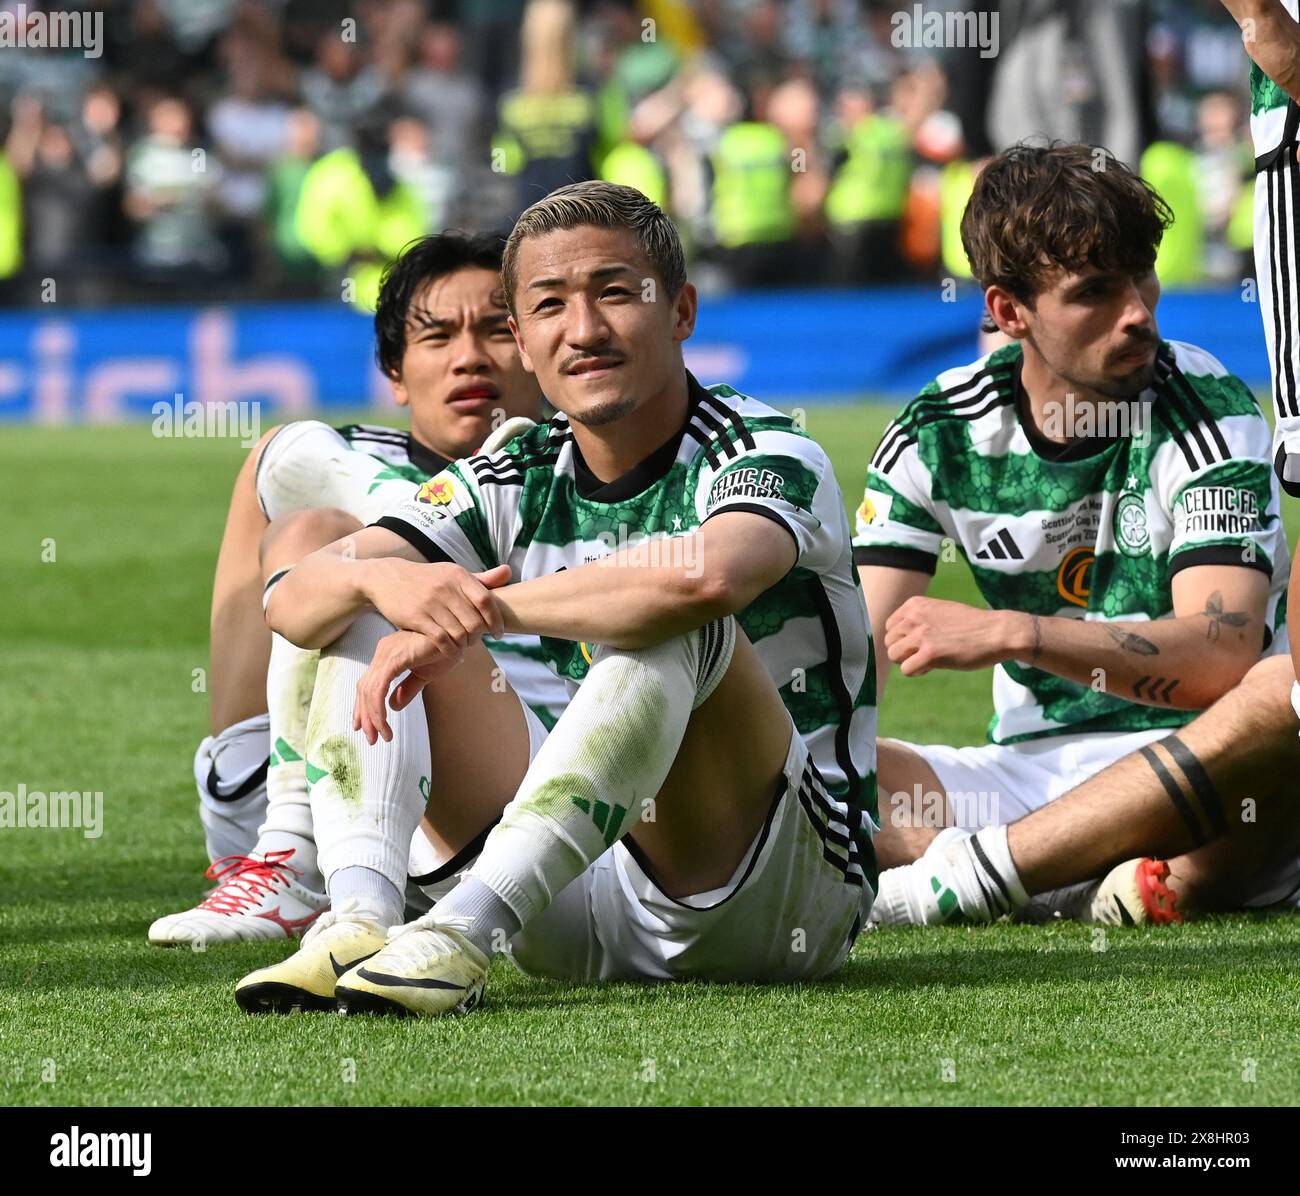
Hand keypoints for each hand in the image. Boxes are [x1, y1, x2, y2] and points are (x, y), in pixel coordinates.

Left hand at [353, 629, 462, 743]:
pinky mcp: (394, 658)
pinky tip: (384, 724)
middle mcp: (383, 652)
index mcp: (388, 655)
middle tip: (372, 739)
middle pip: (364, 688)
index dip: (363, 707)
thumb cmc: (445, 650)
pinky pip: (379, 689)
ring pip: (369, 691)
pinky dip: (378, 709)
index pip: (368, 684)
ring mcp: (387, 654)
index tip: (365, 727)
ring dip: (373, 717)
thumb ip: (408, 688)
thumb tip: (392, 706)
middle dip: (365, 716)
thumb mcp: (424, 674)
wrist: (459, 636)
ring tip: (382, 736)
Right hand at [361, 558, 508, 644]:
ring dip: (464, 645)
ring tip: (463, 646)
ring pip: (459, 633)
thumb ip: (482, 579)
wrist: (387, 578)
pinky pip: (441, 640)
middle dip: (478, 637)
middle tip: (475, 642)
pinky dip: (450, 650)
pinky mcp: (417, 617)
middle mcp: (446, 587)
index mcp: (459, 576)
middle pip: (474, 622)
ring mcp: (431, 602)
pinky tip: (450, 651)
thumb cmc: (427, 579)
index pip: (487, 601)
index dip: (496, 621)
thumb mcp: (453, 573)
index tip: (497, 633)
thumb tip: (509, 572)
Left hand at [884, 597, 1015, 675]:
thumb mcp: (939, 611)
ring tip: (927, 660)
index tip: (921, 642)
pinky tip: (932, 667)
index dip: (903, 639)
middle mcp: (914, 617)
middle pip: (889, 642)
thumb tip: (897, 640)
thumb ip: (918, 620)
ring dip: (908, 661)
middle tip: (925, 653)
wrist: (997, 632)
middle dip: (904, 651)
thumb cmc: (971, 625)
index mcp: (915, 604)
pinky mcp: (930, 654)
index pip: (890, 627)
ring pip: (893, 655)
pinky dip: (917, 671)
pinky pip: (906, 669)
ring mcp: (922, 635)